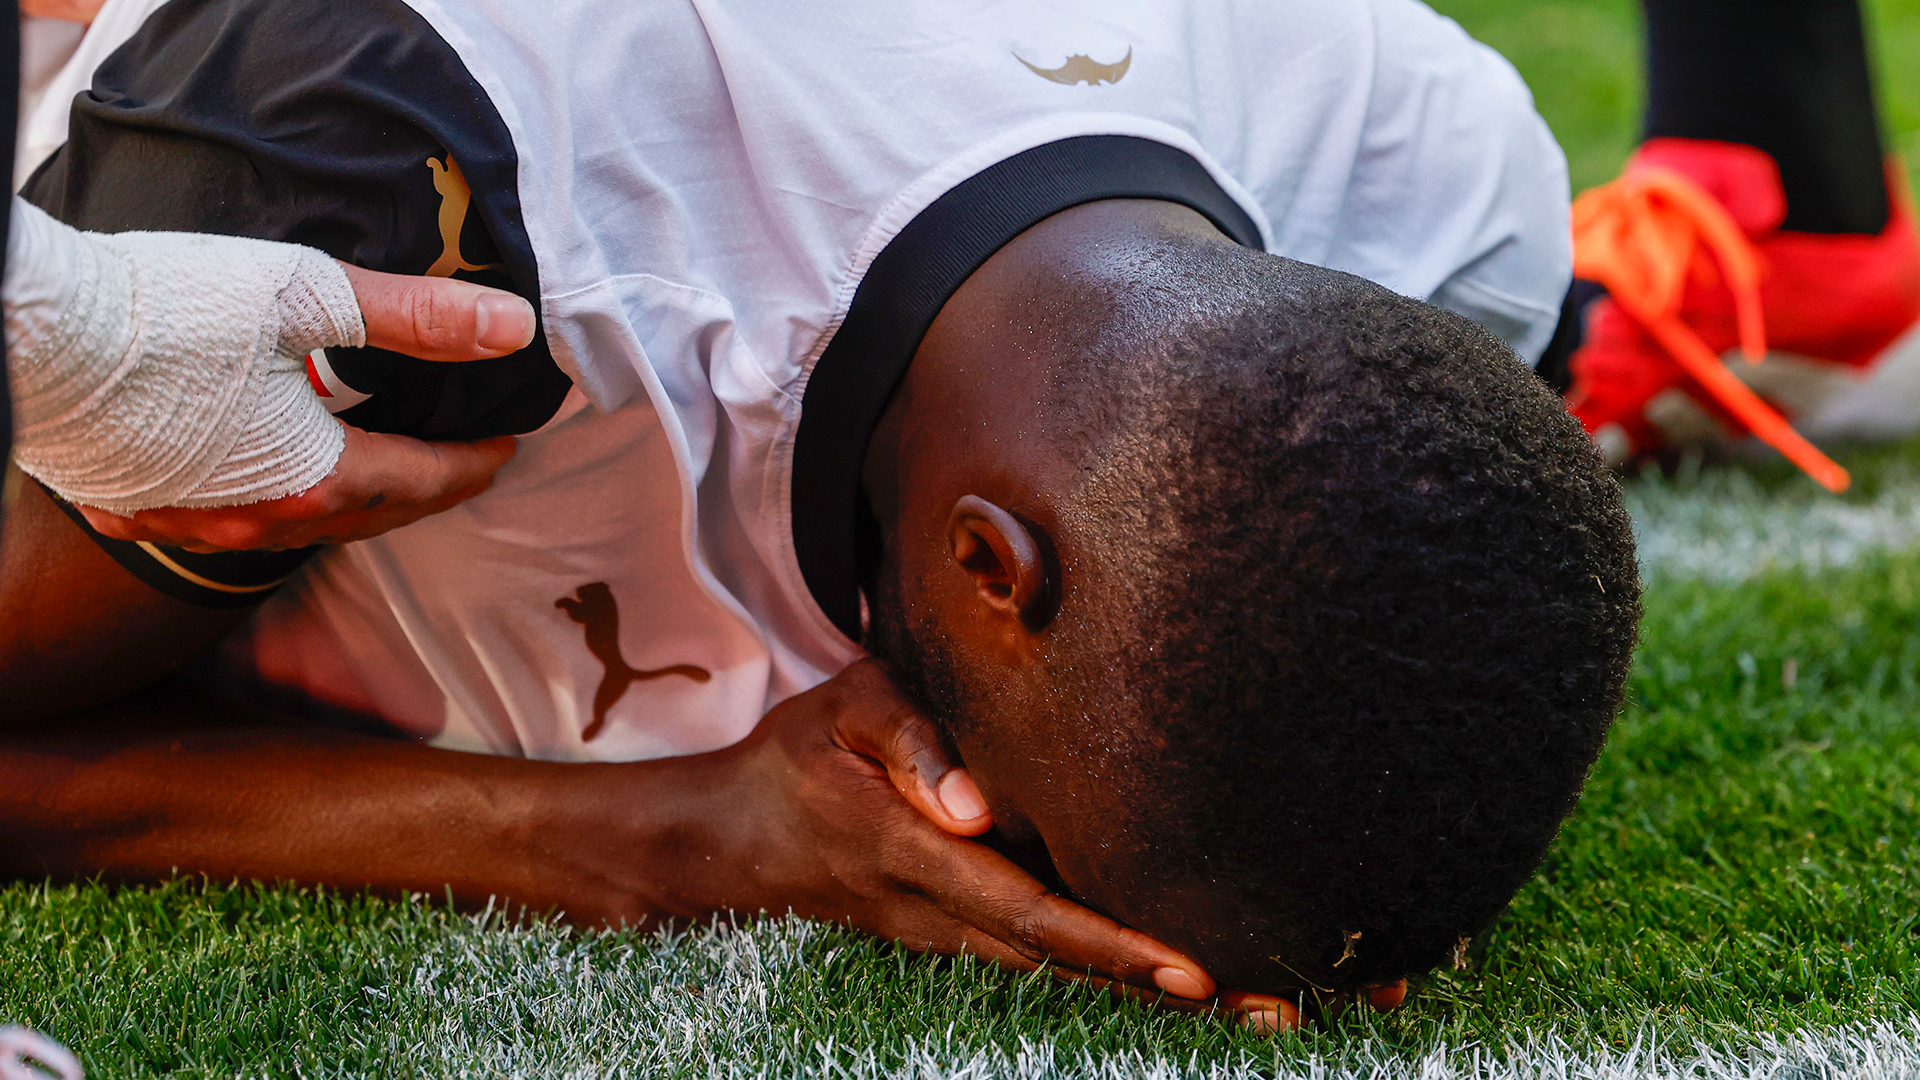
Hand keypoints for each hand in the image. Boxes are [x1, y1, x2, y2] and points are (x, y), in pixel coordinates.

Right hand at [76, 266, 534, 551]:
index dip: (474, 464)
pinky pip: (229, 522)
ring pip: (302, 526)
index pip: (425, 481)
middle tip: (460, 466)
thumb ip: (417, 319)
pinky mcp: (137, 510)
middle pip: (370, 514)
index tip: (506, 447)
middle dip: (425, 490)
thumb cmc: (169, 308)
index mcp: (316, 476)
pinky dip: (275, 503)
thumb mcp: (311, 297)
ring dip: (355, 502)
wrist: (32, 332)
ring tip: (383, 472)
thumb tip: (512, 326)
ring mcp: (193, 524)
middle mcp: (259, 519)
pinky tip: (272, 482)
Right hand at [639, 659, 1301, 1026]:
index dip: (1112, 947)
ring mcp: (957, 935)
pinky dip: (1122, 972)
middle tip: (1288, 1012)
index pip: (1031, 912)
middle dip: (1175, 990)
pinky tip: (1195, 979)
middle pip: (1073, 966)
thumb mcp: (845, 709)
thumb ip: (912, 744)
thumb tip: (975, 809)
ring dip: (1163, 994)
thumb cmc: (802, 755)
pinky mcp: (965, 932)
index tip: (1193, 975)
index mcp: (921, 855)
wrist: (735, 837)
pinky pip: (1051, 959)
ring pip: (1069, 973)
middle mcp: (949, 914)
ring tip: (1276, 1007)